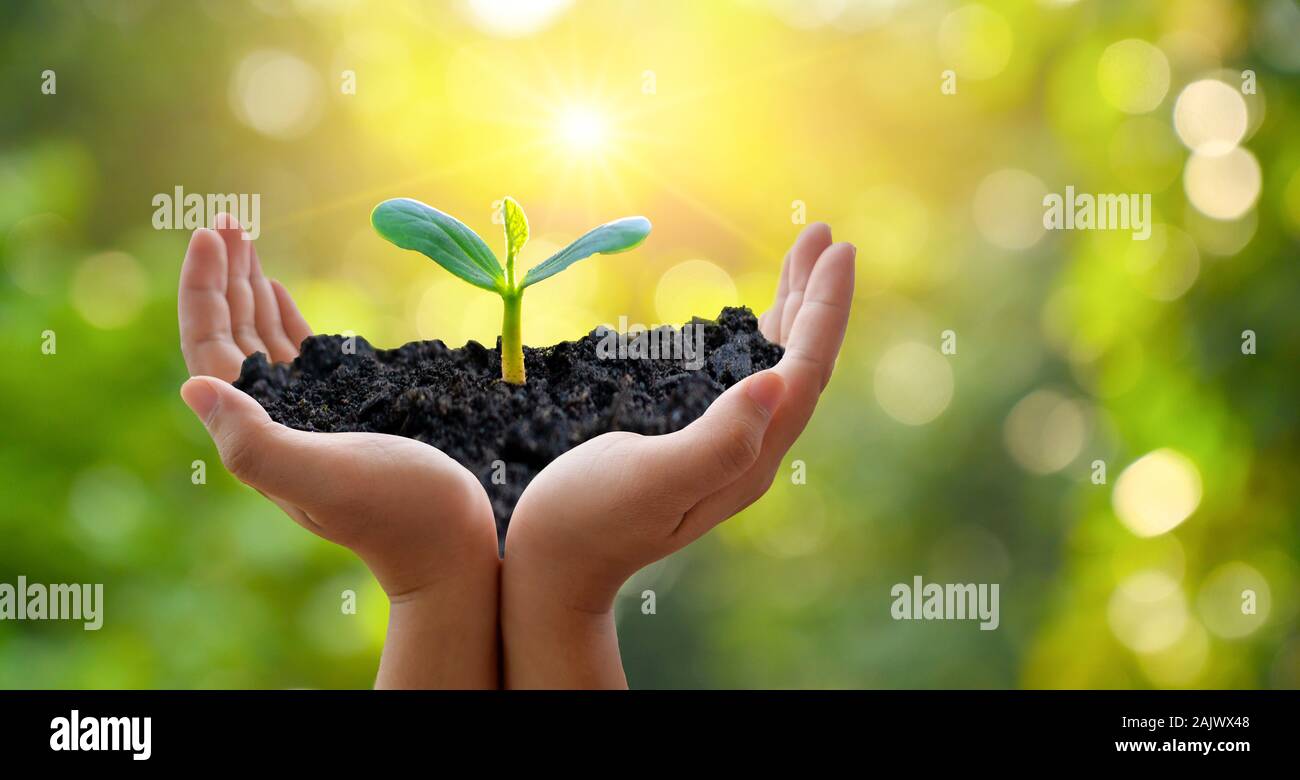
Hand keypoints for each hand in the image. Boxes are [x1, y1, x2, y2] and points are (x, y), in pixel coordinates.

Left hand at [178, 214, 500, 687]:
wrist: (454, 542)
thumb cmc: (398, 510)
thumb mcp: (324, 477)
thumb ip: (255, 443)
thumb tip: (192, 388)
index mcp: (258, 432)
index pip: (211, 348)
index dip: (204, 290)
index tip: (213, 236)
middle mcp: (275, 421)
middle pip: (230, 337)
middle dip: (224, 277)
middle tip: (227, 220)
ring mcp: (309, 414)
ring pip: (260, 341)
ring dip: (248, 289)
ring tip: (243, 239)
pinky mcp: (345, 410)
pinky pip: (298, 353)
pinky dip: (281, 316)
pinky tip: (277, 289)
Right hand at [501, 222, 854, 686]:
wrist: (550, 566)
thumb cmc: (586, 520)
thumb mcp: (650, 481)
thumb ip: (718, 441)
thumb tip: (780, 383)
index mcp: (747, 458)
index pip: (803, 373)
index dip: (824, 311)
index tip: (836, 250)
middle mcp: (747, 452)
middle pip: (800, 366)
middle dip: (815, 298)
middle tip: (822, 235)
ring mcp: (723, 448)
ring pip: (776, 368)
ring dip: (791, 309)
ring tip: (802, 254)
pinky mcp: (692, 439)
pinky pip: (744, 377)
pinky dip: (756, 335)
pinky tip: (753, 315)